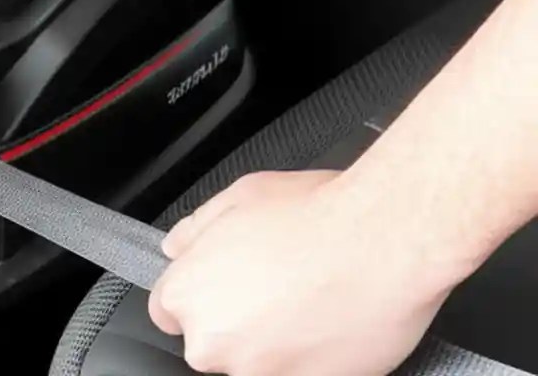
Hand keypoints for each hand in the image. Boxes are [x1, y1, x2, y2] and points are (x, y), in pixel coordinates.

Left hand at [149, 170, 460, 375]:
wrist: (387, 240)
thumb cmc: (318, 215)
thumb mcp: (238, 198)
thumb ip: (195, 231)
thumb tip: (178, 248)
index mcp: (188, 295)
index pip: (169, 311)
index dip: (202, 294)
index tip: (226, 286)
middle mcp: (214, 343)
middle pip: (211, 341)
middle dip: (237, 320)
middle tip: (276, 288)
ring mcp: (260, 373)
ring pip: (254, 363)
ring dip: (273, 344)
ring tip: (308, 304)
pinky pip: (296, 374)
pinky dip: (308, 358)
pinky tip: (328, 323)